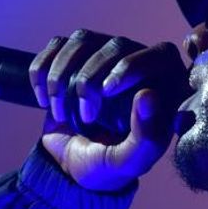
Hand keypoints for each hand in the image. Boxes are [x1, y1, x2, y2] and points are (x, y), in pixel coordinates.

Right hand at [28, 30, 186, 190]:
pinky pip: (57, 45)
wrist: (72, 167)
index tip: (106, 92)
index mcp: (165, 87)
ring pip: (82, 41)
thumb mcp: (130, 161)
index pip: (160, 55)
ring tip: (61, 114)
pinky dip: (43, 71)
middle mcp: (138, 63)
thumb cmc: (110, 166)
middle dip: (90, 81)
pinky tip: (44, 100)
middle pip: (115, 45)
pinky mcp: (74, 57)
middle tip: (86, 118)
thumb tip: (149, 94)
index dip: (130, 67)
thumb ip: (145, 136)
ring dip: (62, 78)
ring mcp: (104, 57)